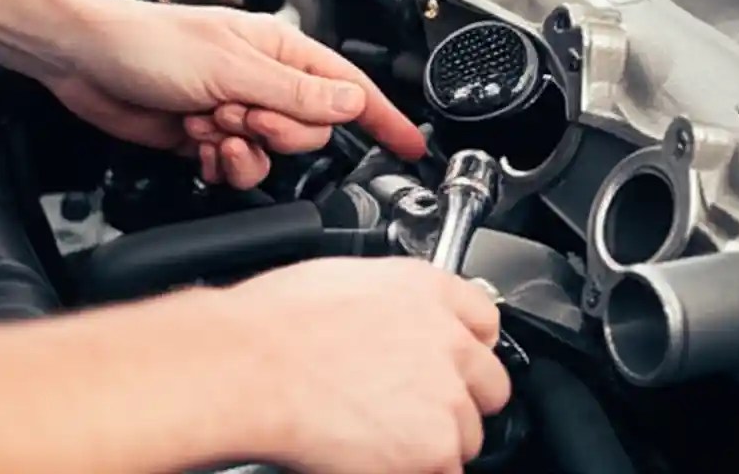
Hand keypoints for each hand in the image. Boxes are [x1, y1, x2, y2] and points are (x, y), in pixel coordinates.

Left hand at [45, 0, 425, 187]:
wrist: (85, 61)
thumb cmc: (148, 43)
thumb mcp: (231, 67)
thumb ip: (295, 92)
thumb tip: (349, 102)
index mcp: (280, 52)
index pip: (347, 89)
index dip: (383, 119)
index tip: (410, 146)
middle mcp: (262, 82)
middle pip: (309, 132)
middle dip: (276, 133)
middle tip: (240, 114)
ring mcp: (236, 112)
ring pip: (273, 157)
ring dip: (242, 150)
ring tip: (210, 124)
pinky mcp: (208, 139)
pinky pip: (237, 169)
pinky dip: (219, 164)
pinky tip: (198, 143)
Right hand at [230, 258, 511, 472]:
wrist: (249, 366)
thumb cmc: (271, 325)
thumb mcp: (342, 283)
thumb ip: (387, 307)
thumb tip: (384, 326)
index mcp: (427, 289)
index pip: (485, 322)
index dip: (466, 349)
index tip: (452, 366)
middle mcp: (449, 339)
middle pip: (488, 385)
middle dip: (458, 401)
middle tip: (412, 412)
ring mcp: (447, 395)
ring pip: (466, 435)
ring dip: (433, 442)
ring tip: (380, 437)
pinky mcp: (435, 446)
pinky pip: (444, 470)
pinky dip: (415, 469)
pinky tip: (375, 457)